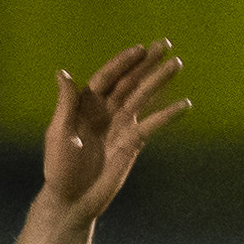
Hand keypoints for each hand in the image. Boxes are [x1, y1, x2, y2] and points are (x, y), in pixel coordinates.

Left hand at [43, 41, 189, 222]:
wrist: (73, 199)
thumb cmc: (60, 167)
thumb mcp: (59, 133)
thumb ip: (66, 104)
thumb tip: (63, 73)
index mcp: (85, 105)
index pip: (108, 77)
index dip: (123, 62)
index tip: (140, 49)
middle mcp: (105, 111)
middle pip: (129, 82)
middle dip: (147, 63)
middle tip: (166, 44)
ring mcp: (121, 125)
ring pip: (143, 97)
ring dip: (159, 81)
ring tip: (177, 64)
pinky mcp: (133, 142)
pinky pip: (153, 124)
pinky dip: (168, 114)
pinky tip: (185, 105)